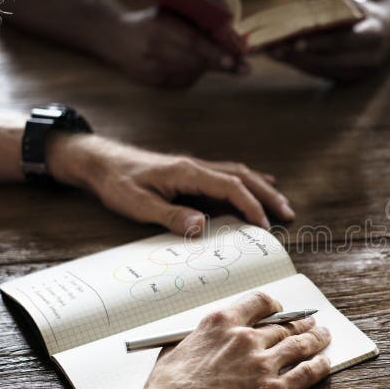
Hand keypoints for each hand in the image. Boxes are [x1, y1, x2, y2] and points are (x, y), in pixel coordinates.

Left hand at [47, 134, 294, 234]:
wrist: (101, 162)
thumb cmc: (117, 183)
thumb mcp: (137, 204)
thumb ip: (170, 215)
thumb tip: (202, 226)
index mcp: (187, 172)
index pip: (229, 186)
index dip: (250, 205)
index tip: (264, 225)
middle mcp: (196, 167)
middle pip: (243, 177)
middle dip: (267, 196)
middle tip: (288, 215)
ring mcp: (196, 169)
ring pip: (239, 175)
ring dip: (262, 190)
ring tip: (282, 206)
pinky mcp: (192, 175)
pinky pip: (227, 176)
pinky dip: (248, 183)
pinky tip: (261, 185)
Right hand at [99, 8, 248, 86]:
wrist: (112, 36)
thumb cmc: (146, 20)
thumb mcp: (166, 11)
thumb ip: (190, 20)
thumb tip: (224, 29)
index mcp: (158, 28)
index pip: (191, 42)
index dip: (213, 52)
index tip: (233, 59)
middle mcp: (154, 50)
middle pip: (194, 61)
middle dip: (221, 65)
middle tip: (243, 68)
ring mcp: (152, 69)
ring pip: (190, 74)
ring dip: (209, 70)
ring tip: (225, 64)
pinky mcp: (152, 82)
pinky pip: (181, 82)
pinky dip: (194, 75)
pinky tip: (196, 68)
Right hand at [140, 292, 330, 388]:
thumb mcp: (174, 353)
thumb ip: (195, 342)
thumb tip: (200, 341)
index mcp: (221, 323)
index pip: (259, 302)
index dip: (274, 305)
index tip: (280, 309)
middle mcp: (245, 338)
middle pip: (283, 325)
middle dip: (300, 322)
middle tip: (310, 322)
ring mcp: (263, 364)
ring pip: (300, 344)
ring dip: (316, 339)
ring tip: (324, 336)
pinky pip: (306, 373)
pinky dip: (319, 366)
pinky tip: (325, 363)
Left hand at [268, 0, 389, 81]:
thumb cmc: (365, 12)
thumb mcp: (351, 2)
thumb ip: (326, 4)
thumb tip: (295, 10)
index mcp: (374, 37)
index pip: (343, 42)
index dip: (319, 44)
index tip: (296, 43)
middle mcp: (369, 60)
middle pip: (328, 62)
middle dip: (299, 57)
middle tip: (273, 50)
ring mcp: (360, 74)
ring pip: (322, 71)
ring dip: (296, 63)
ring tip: (272, 53)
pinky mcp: (349, 81)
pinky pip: (322, 74)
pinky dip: (302, 66)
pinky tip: (285, 58)